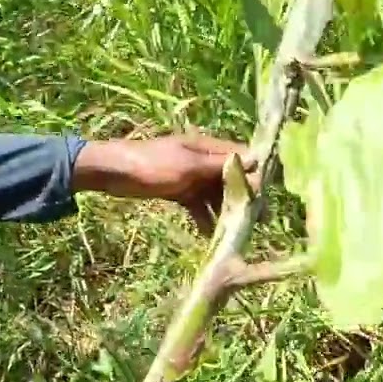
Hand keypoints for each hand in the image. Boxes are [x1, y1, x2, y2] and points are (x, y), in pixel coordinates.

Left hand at [70, 133, 257, 234]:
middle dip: (244, 198)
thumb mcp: (188, 166)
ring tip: (237, 232)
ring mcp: (190, 176)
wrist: (114, 172)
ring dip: (225, 211)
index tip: (268, 197)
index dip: (256, 176)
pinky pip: (197, 205)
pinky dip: (204, 217)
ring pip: (215, 194)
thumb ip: (220, 165)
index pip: (241, 158)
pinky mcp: (178, 190)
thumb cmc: (152, 164)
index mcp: (207, 147)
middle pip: (231, 178)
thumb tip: (256, 161)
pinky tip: (210, 234)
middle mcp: (202, 160)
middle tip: (257, 222)